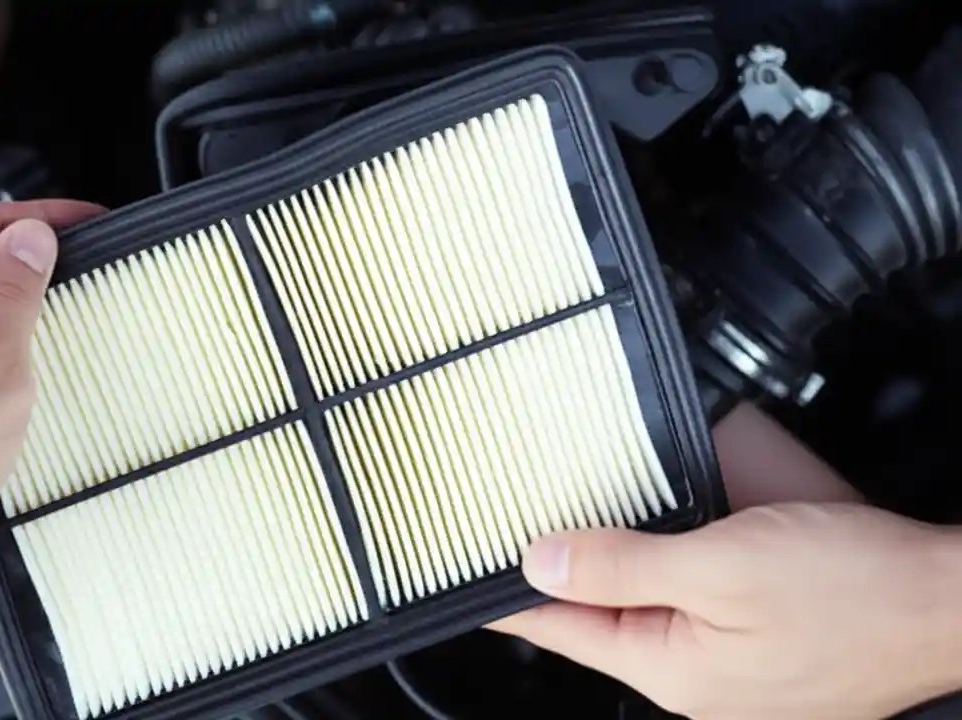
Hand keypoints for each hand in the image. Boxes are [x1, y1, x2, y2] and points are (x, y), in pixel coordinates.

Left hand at [491, 503, 961, 719]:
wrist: (952, 600)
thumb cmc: (857, 592)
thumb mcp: (719, 567)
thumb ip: (621, 566)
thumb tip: (539, 563)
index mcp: (673, 671)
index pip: (560, 629)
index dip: (506, 596)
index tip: (459, 576)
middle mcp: (696, 682)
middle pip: (600, 620)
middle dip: (559, 574)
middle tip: (514, 531)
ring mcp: (732, 670)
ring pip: (645, 611)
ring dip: (613, 568)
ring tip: (576, 528)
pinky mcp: (762, 648)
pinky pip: (690, 607)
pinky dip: (666, 570)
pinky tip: (664, 538)